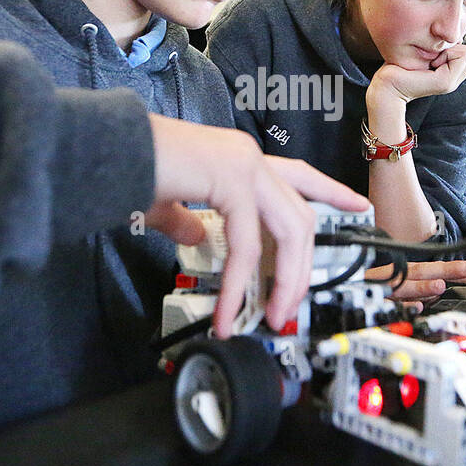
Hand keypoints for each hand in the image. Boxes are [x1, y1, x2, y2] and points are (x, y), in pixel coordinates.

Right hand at [146, 115, 369, 337]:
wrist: (104, 150)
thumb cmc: (129, 169)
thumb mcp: (167, 201)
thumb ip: (186, 219)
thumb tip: (196, 237)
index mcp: (239, 158)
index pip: (300, 175)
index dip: (333, 192)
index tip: (360, 205)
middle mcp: (248, 156)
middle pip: (301, 216)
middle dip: (303, 268)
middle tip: (291, 305)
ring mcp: (243, 164)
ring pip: (290, 230)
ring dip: (286, 280)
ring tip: (269, 315)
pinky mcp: (230, 180)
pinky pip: (246, 245)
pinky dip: (237, 285)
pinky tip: (226, 309)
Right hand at [365, 259, 465, 302]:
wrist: (338, 286)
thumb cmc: (366, 284)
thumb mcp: (393, 282)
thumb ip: (415, 289)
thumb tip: (436, 292)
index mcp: (400, 271)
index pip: (431, 269)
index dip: (453, 269)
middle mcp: (392, 277)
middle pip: (420, 271)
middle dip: (446, 271)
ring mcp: (380, 288)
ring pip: (403, 286)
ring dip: (422, 286)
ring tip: (441, 286)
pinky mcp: (370, 300)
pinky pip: (386, 304)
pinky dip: (400, 305)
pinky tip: (415, 307)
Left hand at [369, 44, 465, 105]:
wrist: (388, 86)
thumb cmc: (402, 67)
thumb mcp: (429, 54)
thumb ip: (446, 49)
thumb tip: (462, 39)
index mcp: (450, 75)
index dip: (455, 47)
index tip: (434, 55)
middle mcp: (454, 81)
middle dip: (455, 48)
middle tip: (433, 58)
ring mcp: (451, 83)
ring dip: (449, 51)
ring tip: (430, 62)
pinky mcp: (446, 82)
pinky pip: (461, 56)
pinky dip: (446, 54)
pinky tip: (430, 64)